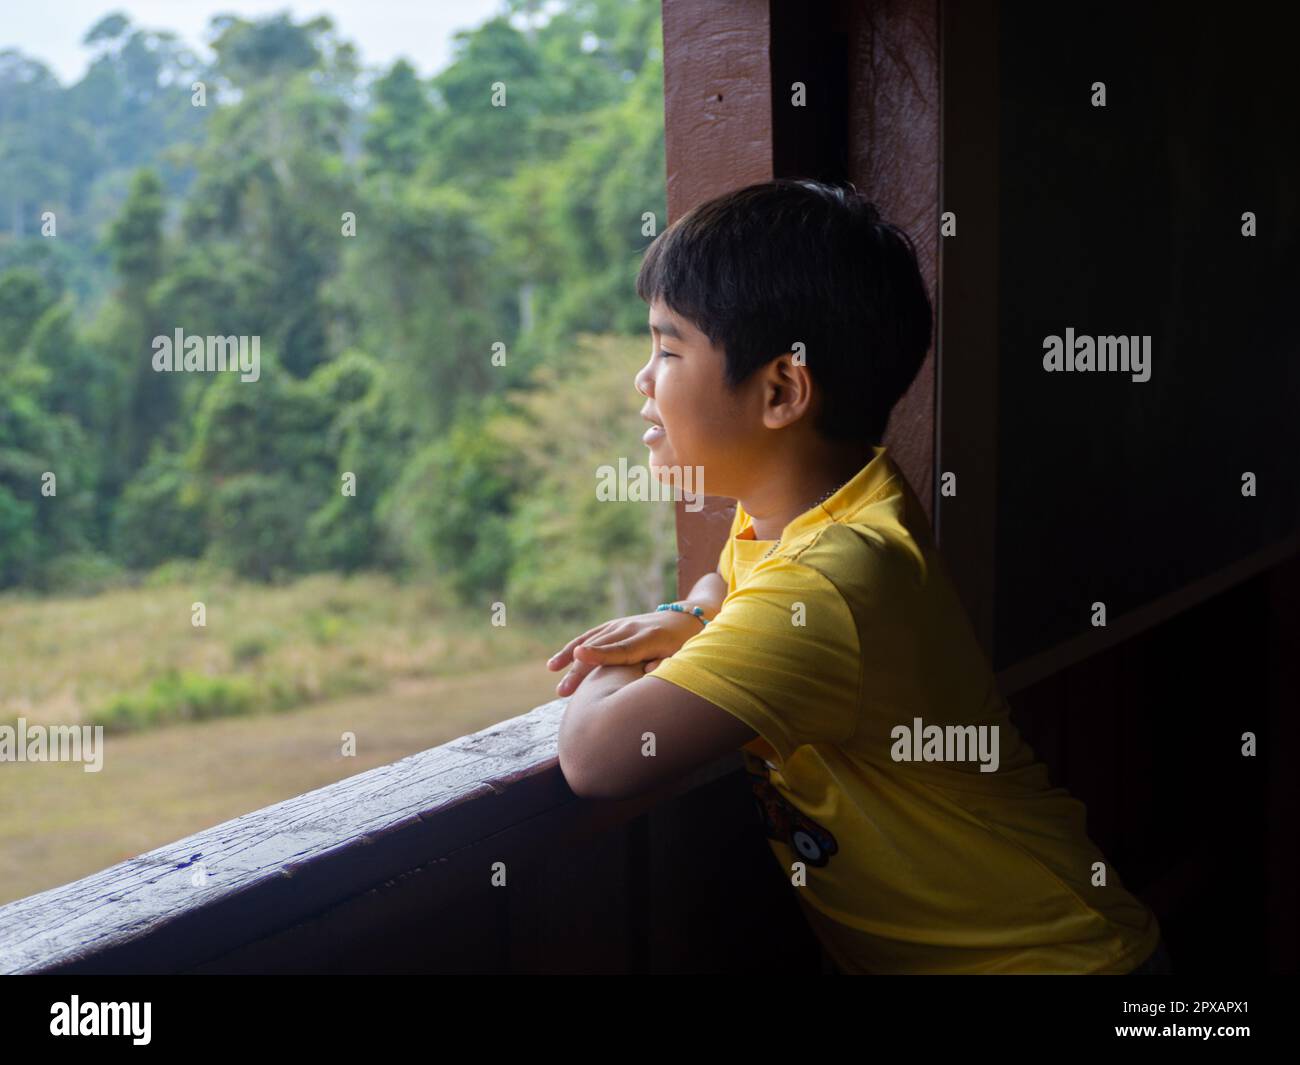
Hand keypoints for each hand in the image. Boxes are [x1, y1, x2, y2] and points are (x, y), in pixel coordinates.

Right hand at [547, 606, 711, 696]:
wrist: (688, 617)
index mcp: (651, 638)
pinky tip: (555, 664)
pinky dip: (572, 649)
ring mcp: (621, 624)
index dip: (600, 655)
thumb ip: (666, 664)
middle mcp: (632, 628)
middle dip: (580, 668)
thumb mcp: (685, 656)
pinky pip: (589, 636)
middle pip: (600, 649)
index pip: (622, 649)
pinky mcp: (614, 625)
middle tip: (563, 691)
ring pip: (591, 642)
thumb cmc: (688, 645)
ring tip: (556, 683)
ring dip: (571, 662)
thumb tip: (647, 671)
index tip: (580, 656)